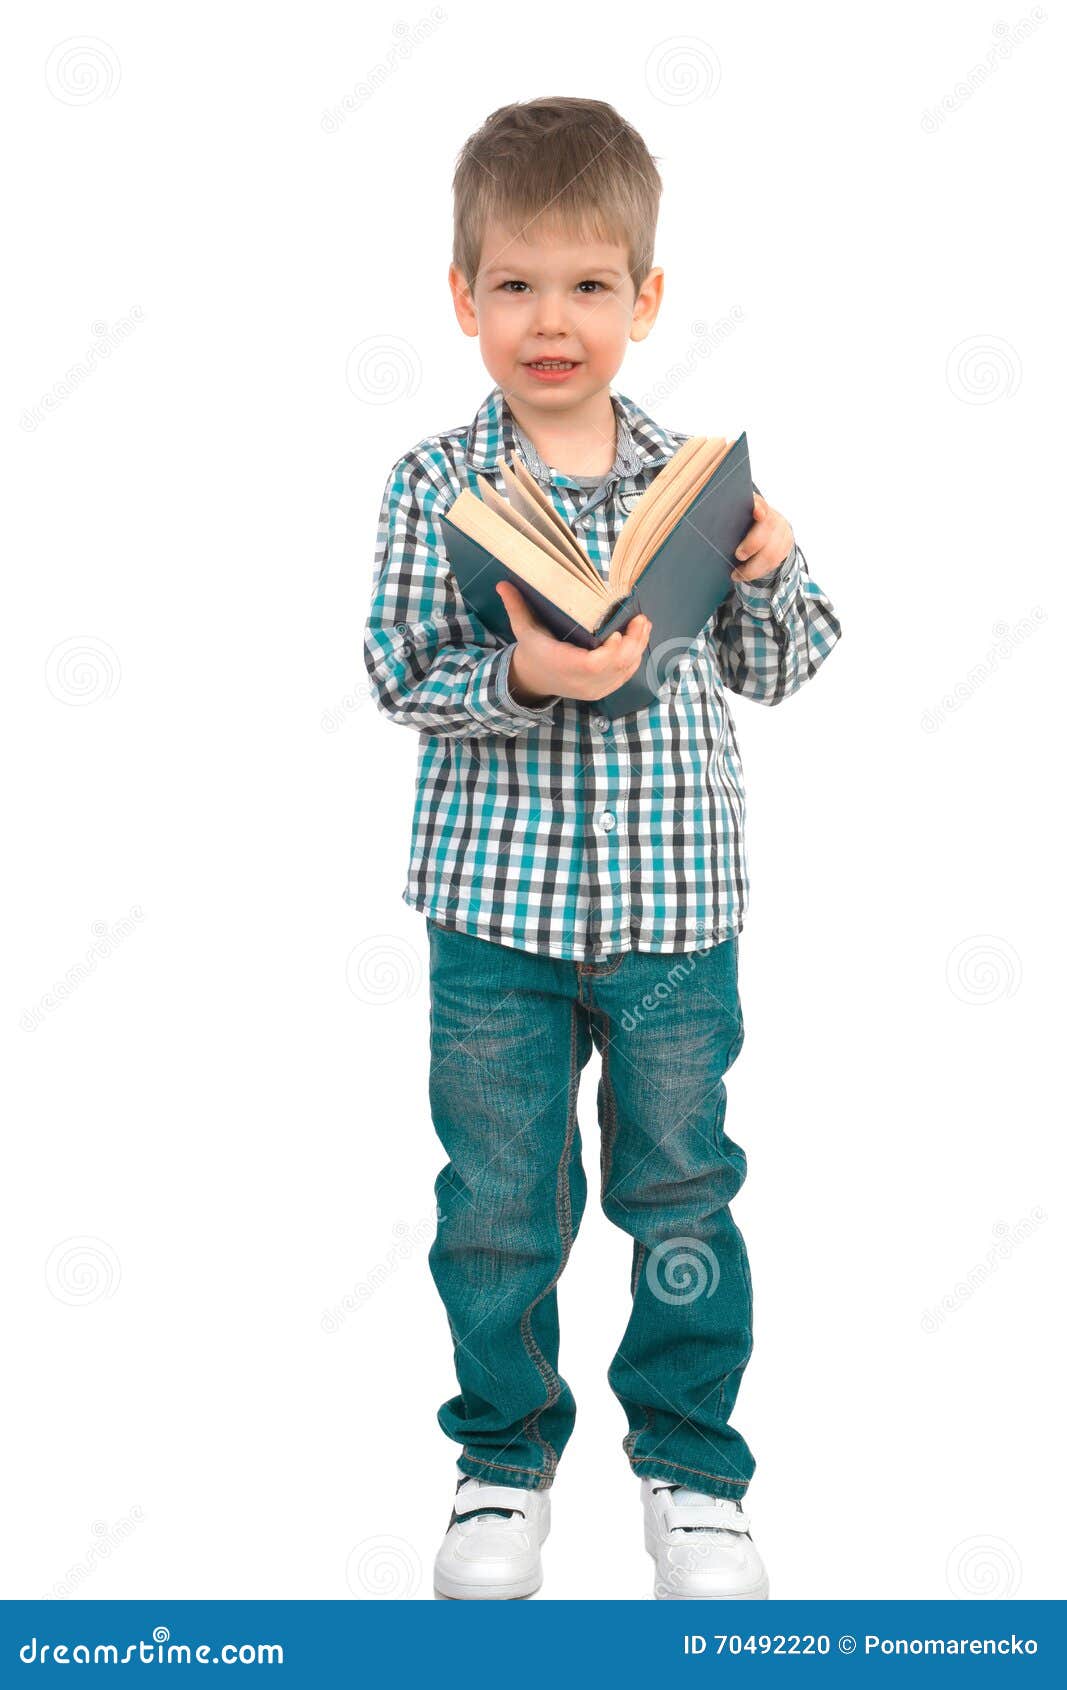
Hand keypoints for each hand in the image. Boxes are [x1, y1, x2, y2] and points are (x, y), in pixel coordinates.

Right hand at [495, 580, 651, 704]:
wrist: (533, 679)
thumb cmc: (532, 650)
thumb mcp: (523, 629)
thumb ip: (516, 606)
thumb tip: (502, 584)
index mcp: (561, 665)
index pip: (591, 665)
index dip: (609, 653)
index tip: (617, 633)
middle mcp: (579, 681)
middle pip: (614, 668)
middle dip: (633, 644)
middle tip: (640, 620)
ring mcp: (593, 689)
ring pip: (623, 672)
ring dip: (638, 649)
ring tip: (643, 625)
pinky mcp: (601, 690)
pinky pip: (624, 677)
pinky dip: (634, 659)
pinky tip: (639, 640)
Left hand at [731, 490, 792, 582]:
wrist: (771, 530)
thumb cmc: (745, 526)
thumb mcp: (737, 520)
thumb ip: (728, 520)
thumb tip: (705, 525)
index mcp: (758, 507)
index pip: (760, 503)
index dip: (759, 507)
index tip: (757, 513)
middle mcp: (773, 518)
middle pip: (767, 529)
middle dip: (752, 544)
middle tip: (738, 555)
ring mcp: (781, 533)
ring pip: (771, 553)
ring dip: (752, 567)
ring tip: (736, 574)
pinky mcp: (785, 548)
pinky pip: (773, 563)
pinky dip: (757, 572)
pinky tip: (744, 575)